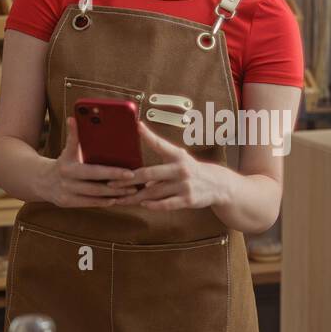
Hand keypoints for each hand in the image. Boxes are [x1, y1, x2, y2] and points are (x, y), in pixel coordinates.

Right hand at [41, 117, 139, 207]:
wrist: (40, 180)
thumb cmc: (63, 162)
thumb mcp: (67, 150)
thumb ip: (74, 137)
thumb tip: (74, 118)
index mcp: (68, 165)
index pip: (94, 170)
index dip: (112, 172)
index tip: (129, 172)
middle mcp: (67, 180)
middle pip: (96, 186)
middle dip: (117, 185)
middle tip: (134, 182)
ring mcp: (67, 193)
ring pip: (94, 196)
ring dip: (114, 195)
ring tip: (131, 190)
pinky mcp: (67, 203)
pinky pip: (89, 203)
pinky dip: (103, 202)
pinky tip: (117, 199)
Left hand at [106, 121, 229, 209]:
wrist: (218, 185)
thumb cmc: (192, 171)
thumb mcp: (180, 161)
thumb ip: (161, 168)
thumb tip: (142, 179)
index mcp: (177, 156)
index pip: (160, 144)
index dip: (149, 135)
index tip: (137, 126)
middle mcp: (180, 169)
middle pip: (149, 173)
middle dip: (128, 179)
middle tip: (112, 182)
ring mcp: (184, 185)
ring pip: (154, 192)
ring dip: (136, 197)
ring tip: (120, 199)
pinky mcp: (187, 200)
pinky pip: (167, 204)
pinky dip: (154, 205)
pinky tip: (143, 204)